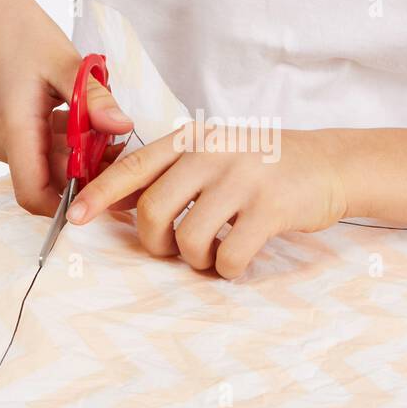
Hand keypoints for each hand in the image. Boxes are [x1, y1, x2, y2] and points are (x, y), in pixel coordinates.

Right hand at [0, 0, 130, 214]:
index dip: (71, 201)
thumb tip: (125, 128)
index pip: (35, 195)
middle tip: (120, 145)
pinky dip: (64, 137)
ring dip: (78, 150)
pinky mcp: (3, 126)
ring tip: (106, 124)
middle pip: (48, 178)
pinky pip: (38, 144)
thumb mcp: (66, 64)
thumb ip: (95, 100)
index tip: (107, 187)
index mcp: (12, 132)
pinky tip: (84, 113)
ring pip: (46, 160)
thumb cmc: (18, 29)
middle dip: (86, 168)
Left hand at [65, 126, 349, 278]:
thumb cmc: (264, 166)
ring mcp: (243, 179)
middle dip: (156, 242)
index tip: (76, 219)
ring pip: (189, 239)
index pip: (133, 166)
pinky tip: (239, 258)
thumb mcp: (216, 153)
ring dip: (195, 259)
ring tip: (213, 253)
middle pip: (153, 210)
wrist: (330, 164)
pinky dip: (228, 269)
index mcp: (193, 138)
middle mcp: (213, 153)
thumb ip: (173, 172)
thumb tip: (118, 204)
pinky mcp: (271, 208)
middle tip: (175, 248)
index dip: (99, 194)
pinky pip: (229, 256)